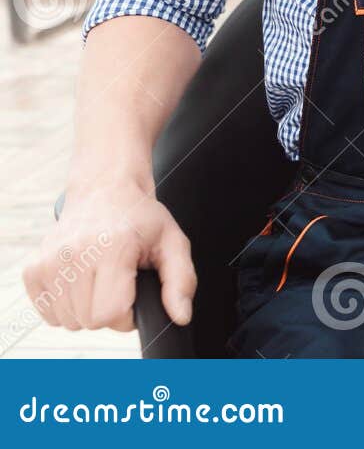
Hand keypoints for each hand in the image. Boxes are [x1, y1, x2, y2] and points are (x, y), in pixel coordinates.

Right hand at [23, 180, 194, 331]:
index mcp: (111, 248)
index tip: (134, 294)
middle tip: (120, 284)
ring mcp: (49, 262)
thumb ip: (181, 281)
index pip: (110, 314)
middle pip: (90, 321)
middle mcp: (74, 255)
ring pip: (68, 321)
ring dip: (87, 310)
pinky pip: (48, 313)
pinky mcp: (32, 269)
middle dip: (110, 312)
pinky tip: (81, 282)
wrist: (104, 190)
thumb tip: (181, 317)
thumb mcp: (173, 242)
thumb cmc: (140, 218)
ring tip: (101, 279)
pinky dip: (66, 306)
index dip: (129, 314)